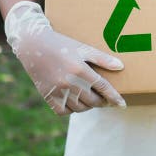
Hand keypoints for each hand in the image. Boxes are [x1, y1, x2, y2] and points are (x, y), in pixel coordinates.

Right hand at [5, 2, 125, 114]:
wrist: (33, 45)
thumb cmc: (62, 44)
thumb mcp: (83, 48)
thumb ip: (102, 59)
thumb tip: (121, 67)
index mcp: (80, 69)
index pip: (103, 87)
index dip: (114, 97)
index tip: (122, 105)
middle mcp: (69, 82)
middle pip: (92, 100)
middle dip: (102, 102)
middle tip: (106, 99)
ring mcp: (57, 90)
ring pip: (79, 108)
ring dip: (89, 106)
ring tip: (92, 100)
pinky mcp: (46, 95)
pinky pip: (62, 111)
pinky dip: (71, 110)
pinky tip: (76, 102)